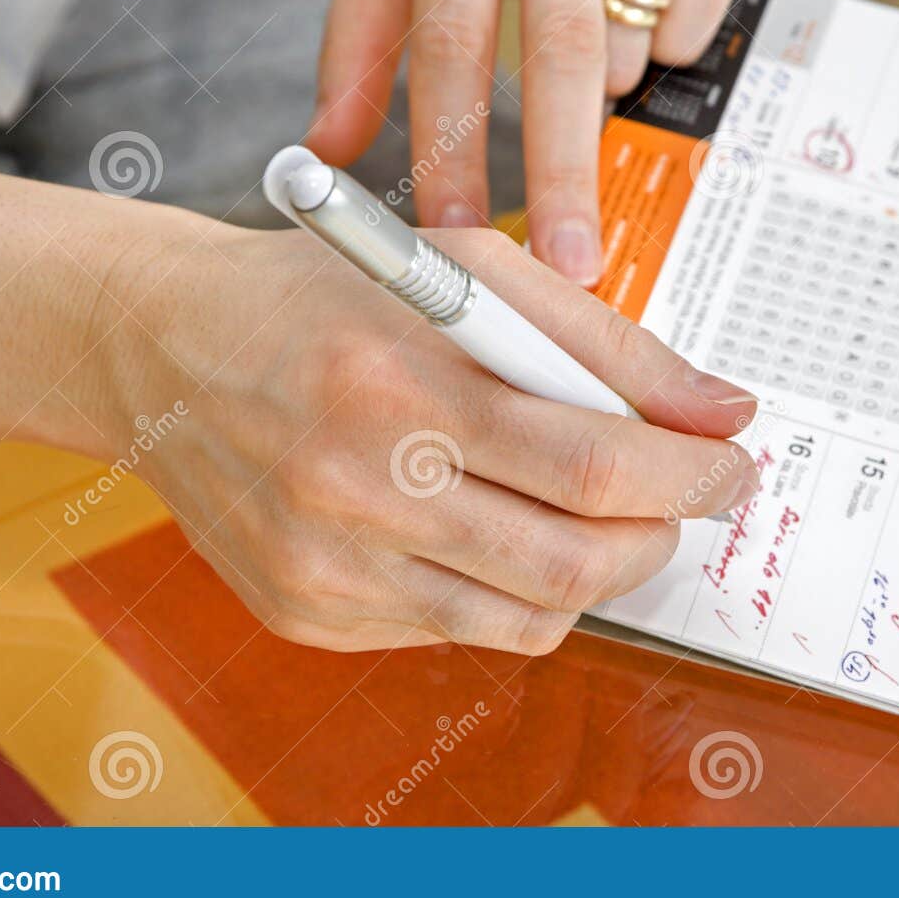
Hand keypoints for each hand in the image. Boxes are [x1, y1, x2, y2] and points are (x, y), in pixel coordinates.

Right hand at [102, 225, 758, 653]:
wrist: (166, 348)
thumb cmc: (327, 296)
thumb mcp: (468, 268)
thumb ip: (604, 339)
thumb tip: (723, 412)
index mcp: (401, 385)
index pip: (594, 467)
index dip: (691, 477)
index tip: (732, 466)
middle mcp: (356, 490)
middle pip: (574, 562)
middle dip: (660, 536)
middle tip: (680, 499)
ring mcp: (326, 568)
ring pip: (528, 619)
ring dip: (596, 571)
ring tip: (596, 516)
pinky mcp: (306, 614)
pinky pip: (458, 630)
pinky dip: (507, 587)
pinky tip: (488, 526)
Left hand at [305, 0, 757, 284]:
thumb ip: (359, 34)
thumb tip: (329, 145)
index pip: (452, 40)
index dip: (452, 148)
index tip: (453, 231)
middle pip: (564, 59)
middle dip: (563, 177)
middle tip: (573, 266)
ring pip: (628, 51)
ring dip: (600, 85)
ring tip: (580, 21)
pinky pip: (689, 29)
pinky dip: (657, 43)